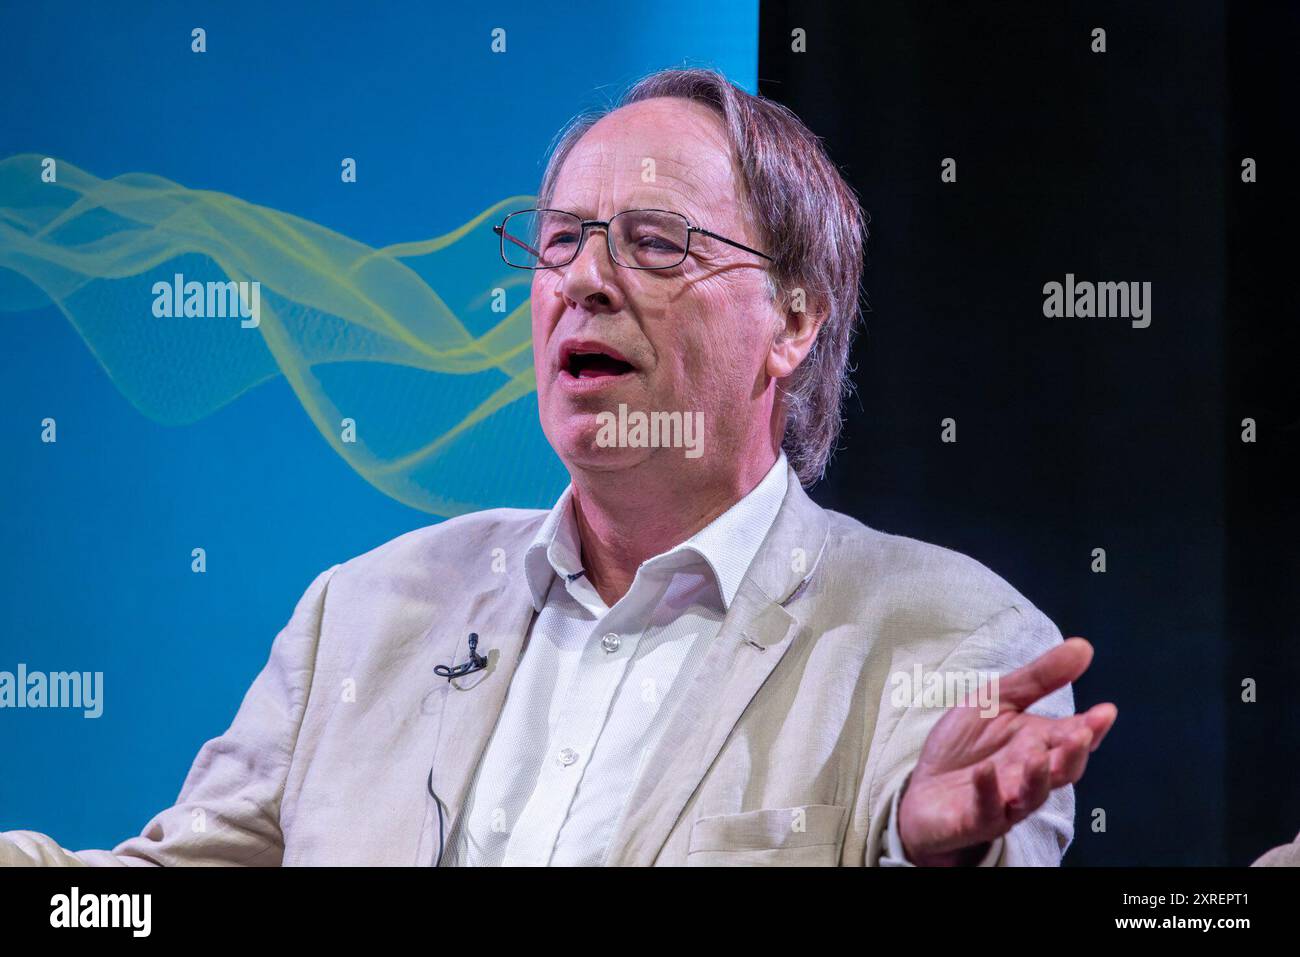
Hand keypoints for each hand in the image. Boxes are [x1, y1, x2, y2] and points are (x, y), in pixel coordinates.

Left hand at [897, 637, 1116, 865]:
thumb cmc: (966, 746)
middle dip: (1073, 753)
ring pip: (1031, 795)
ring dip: (1038, 777)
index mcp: (1039, 745)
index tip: (1105, 710)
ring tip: (1038, 754)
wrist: (924, 790)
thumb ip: (1039, 678)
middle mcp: (1029, 776)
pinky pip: (985, 809)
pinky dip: (987, 791)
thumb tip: (1083, 647)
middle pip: (1061, 770)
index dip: (1091, 727)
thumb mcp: (997, 700)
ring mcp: (1004, 801)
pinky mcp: (973, 819)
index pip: (1074, 738)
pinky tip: (984, 772)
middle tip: (1082, 732)